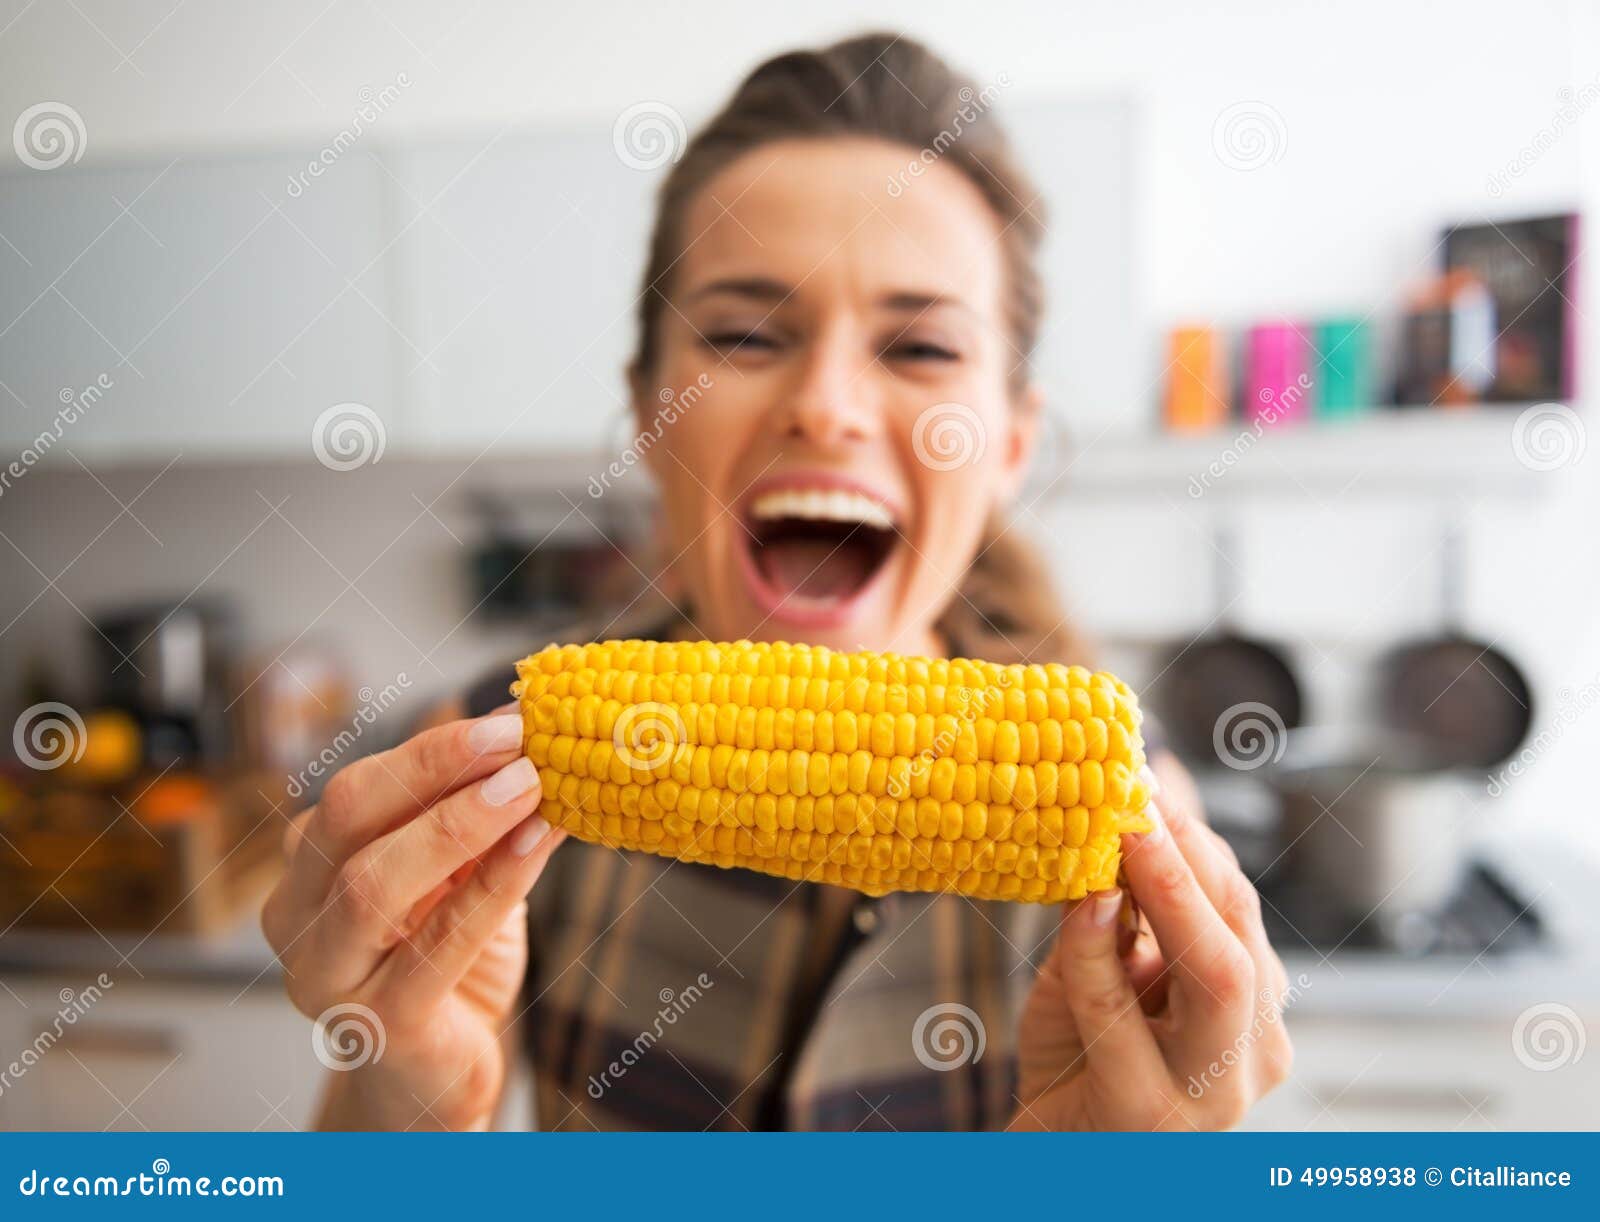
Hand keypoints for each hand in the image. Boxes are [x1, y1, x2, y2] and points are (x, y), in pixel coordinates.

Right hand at [260, 709, 564, 1129]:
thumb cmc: (444, 967)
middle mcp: (297, 919)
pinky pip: (433, 949)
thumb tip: (532, 741)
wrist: (437, 1079)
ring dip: (459, 824)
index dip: (432, 749)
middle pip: (346, 818)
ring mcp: (327, 978)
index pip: (355, 789)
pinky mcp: (377, 1026)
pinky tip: (538, 844)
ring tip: (532, 787)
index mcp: (308, 868)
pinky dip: (493, 887)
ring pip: (372, 885)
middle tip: (519, 742)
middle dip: (437, 768)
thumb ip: (468, 820)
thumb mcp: (453, 878)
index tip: (509, 718)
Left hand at [1012, 788, 1292, 1130]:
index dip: (1197, 844)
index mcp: (1253, 1008)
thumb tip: (1131, 807)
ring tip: (1124, 837)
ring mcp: (1212, 1092)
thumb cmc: (1079, 1057)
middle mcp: (1251, 1053)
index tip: (1147, 785)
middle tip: (1141, 801)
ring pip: (1214, 978)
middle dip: (1193, 863)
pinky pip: (1125, 1018)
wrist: (1049, 1155)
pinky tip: (1087, 906)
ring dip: (1167, 895)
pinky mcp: (1149, 1112)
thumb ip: (1122, 909)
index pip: (1239, 911)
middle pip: (1242, 940)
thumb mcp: (1104, 969)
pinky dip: (1098, 954)